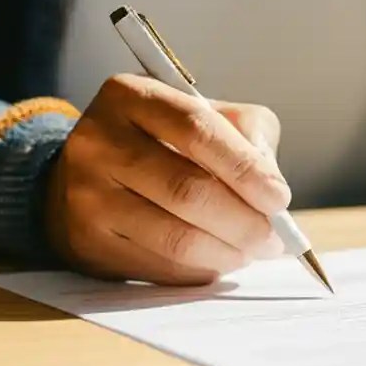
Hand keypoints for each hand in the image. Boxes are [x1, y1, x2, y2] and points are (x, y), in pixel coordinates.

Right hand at [45, 74, 290, 284]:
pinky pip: (158, 266)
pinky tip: (218, 259)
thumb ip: (246, 131)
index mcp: (131, 95)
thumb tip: (271, 183)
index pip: (197, 130)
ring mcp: (86, 195)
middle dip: (243, 220)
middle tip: (274, 237)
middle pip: (187, 189)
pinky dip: (200, 270)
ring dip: (227, 251)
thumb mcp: (203, 111)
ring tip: (252, 251)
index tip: (279, 198)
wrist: (87, 173)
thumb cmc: (161, 139)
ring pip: (174, 236)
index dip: (244, 168)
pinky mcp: (87, 241)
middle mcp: (99, 142)